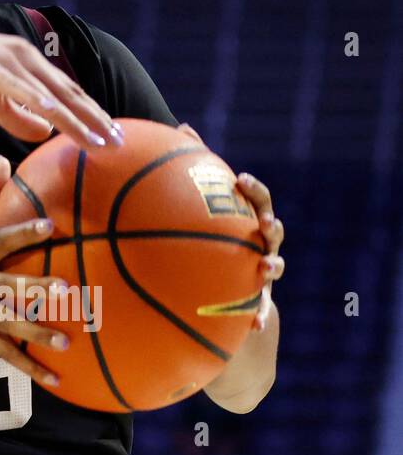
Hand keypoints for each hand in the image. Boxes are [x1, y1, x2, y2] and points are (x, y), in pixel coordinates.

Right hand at [0, 3, 120, 148]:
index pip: (69, 92)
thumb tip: (46, 134)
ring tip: (97, 138)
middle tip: (120, 143)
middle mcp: (26, 58)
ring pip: (49, 93)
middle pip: (69, 92)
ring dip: (76, 118)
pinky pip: (17, 87)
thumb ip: (17, 117)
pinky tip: (53, 117)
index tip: (114, 137)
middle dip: (96, 119)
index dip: (93, 115)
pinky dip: (38, 101)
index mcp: (29, 65)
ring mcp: (8, 60)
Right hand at [0, 155, 70, 386]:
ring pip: (11, 324)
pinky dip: (30, 368)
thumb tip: (3, 161)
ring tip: (65, 341)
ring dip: (38, 333)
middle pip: (10, 286)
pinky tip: (55, 379)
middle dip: (36, 288)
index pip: (1, 241)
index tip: (50, 226)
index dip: (24, 233)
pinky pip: (7, 354)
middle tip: (66, 289)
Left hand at [178, 123, 284, 331]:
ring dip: (274, 265)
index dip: (251, 188)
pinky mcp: (255, 297)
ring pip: (274, 265)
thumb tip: (181, 127)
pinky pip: (259, 308)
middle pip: (272, 229)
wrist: (218, 280)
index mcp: (244, 219)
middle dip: (269, 224)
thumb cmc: (207, 235)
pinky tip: (252, 327)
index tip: (239, 178)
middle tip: (264, 222)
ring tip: (267, 267)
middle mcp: (258, 242)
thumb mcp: (199, 205)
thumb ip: (190, 170)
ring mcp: (261, 269)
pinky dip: (258, 315)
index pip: (255, 199)